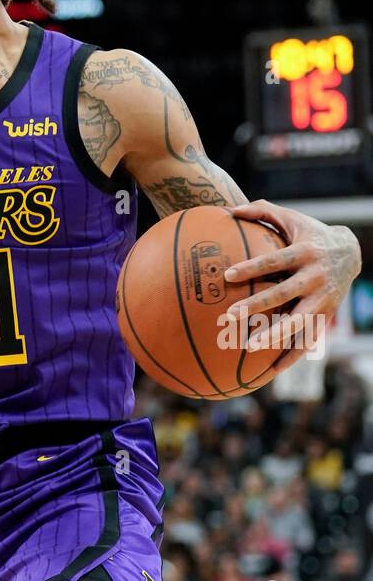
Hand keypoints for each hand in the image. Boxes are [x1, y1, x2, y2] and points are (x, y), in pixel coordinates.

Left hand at [223, 200, 360, 374]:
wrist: (351, 251)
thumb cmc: (311, 234)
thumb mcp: (292, 219)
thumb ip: (263, 211)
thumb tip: (230, 209)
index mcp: (304, 253)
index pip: (274, 261)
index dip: (252, 268)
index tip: (228, 275)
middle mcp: (315, 277)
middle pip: (283, 293)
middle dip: (256, 304)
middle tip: (230, 315)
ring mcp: (322, 298)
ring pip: (297, 321)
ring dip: (274, 335)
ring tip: (250, 347)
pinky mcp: (326, 315)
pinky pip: (307, 339)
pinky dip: (291, 356)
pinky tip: (270, 371)